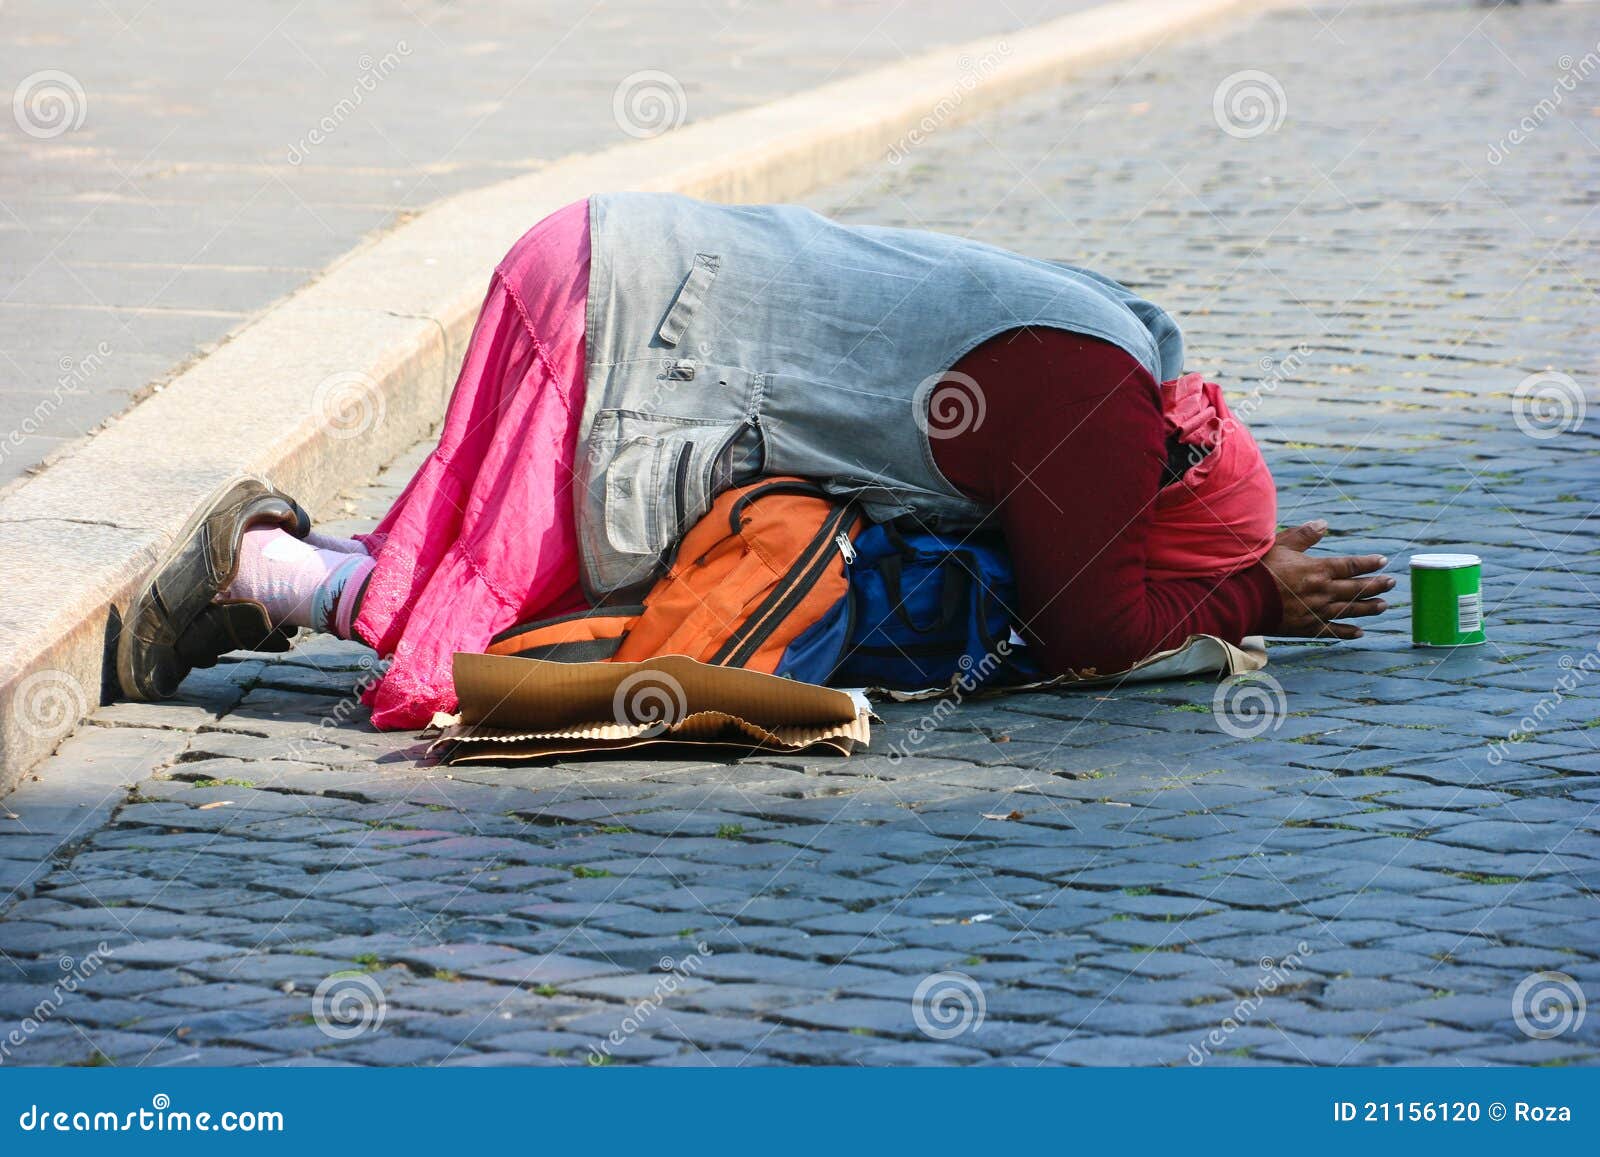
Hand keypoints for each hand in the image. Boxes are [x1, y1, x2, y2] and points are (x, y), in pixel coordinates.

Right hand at [1260, 520, 1393, 639]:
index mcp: (1318, 569)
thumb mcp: (1281, 544)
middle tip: (1391, 583)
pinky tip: (1359, 633)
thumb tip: (1324, 523)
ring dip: (1368, 608)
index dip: (1368, 563)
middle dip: (1376, 585)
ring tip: (1383, 607)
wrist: (1243, 599)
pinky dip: (1347, 632)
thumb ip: (1304, 535)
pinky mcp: (1307, 627)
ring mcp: (1316, 611)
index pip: (1351, 565)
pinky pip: (1332, 631)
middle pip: (1356, 588)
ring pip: (1350, 610)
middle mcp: (1323, 591)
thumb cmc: (1259, 568)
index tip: (1383, 561)